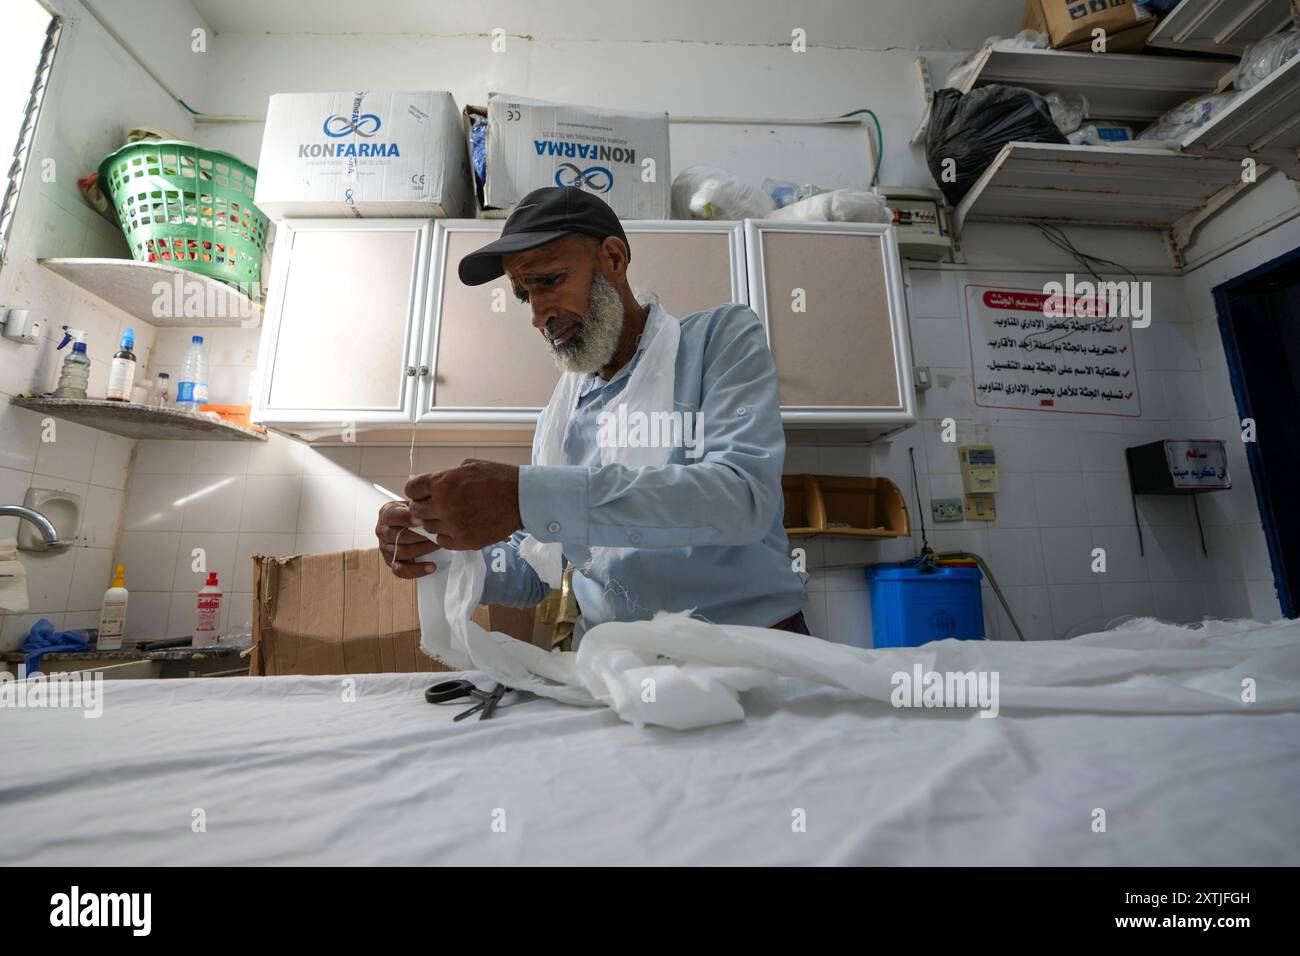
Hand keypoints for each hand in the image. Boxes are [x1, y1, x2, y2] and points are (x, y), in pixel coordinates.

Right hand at [375, 500, 439, 578]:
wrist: (410, 524)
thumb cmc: (414, 513)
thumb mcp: (414, 504)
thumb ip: (417, 506)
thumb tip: (428, 512)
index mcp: (386, 514)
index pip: (392, 516)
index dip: (407, 519)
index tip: (422, 520)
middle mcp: (382, 531)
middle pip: (399, 536)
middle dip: (421, 535)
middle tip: (438, 533)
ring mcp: (386, 548)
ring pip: (403, 552)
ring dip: (424, 549)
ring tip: (439, 545)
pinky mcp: (392, 563)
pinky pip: (401, 570)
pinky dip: (417, 570)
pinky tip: (432, 567)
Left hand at [405, 459, 523, 550]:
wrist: (522, 499)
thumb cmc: (498, 478)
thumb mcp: (468, 466)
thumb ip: (444, 476)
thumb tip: (428, 484)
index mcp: (442, 483)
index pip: (410, 489)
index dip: (416, 490)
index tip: (422, 492)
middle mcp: (443, 506)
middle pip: (416, 511)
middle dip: (423, 506)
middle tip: (436, 504)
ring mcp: (453, 526)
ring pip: (428, 527)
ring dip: (435, 521)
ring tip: (452, 514)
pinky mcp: (464, 541)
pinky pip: (442, 541)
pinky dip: (446, 534)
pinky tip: (458, 525)